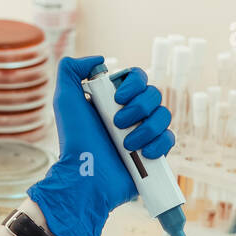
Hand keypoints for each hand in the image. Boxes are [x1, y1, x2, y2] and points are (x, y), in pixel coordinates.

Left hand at [27, 55, 173, 235]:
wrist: (86, 176)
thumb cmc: (75, 140)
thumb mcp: (65, 99)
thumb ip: (71, 69)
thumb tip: (100, 59)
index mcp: (115, 100)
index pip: (138, 78)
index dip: (134, 84)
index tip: (118, 98)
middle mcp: (132, 115)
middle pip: (154, 95)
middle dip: (138, 108)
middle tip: (117, 124)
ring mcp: (145, 135)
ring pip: (164, 116)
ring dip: (146, 128)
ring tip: (126, 144)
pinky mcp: (154, 154)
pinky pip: (170, 139)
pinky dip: (158, 144)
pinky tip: (143, 153)